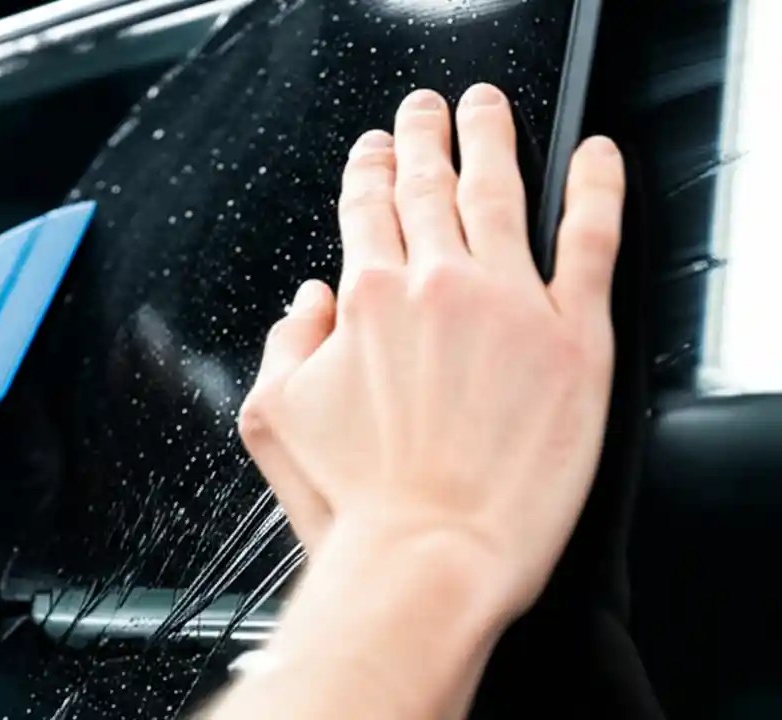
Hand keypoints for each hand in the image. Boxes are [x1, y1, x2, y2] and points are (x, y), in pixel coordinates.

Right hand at [239, 83, 624, 614]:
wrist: (428, 559)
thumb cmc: (354, 504)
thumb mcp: (273, 420)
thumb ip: (284, 344)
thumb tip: (308, 301)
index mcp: (367, 300)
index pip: (367, 210)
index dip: (369, 169)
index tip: (376, 149)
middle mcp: (437, 286)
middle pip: (430, 185)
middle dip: (424, 137)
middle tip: (428, 110)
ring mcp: (510, 304)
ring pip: (501, 191)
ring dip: (490, 139)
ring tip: (486, 110)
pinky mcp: (574, 340)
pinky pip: (592, 240)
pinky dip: (595, 187)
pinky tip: (594, 158)